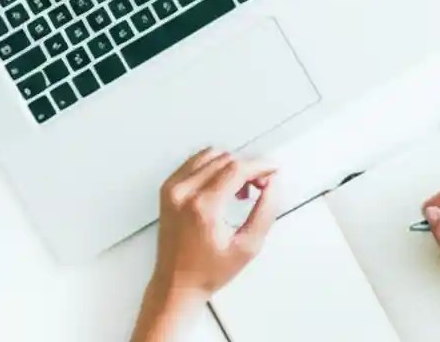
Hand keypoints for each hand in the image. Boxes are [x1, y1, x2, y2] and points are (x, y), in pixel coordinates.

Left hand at [132, 148, 277, 341]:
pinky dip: (214, 167)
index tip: (273, 170)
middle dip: (248, 168)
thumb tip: (272, 183)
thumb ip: (265, 211)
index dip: (260, 166)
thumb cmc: (208, 271)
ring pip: (210, 155)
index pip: (237, 169)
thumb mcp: (248, 246)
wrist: (176, 283)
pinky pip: (195, 162)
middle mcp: (183, 193)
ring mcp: (172, 189)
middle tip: (259, 188)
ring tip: (240, 190)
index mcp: (203, 207)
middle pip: (225, 159)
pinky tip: (222, 187)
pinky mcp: (167, 189)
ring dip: (231, 166)